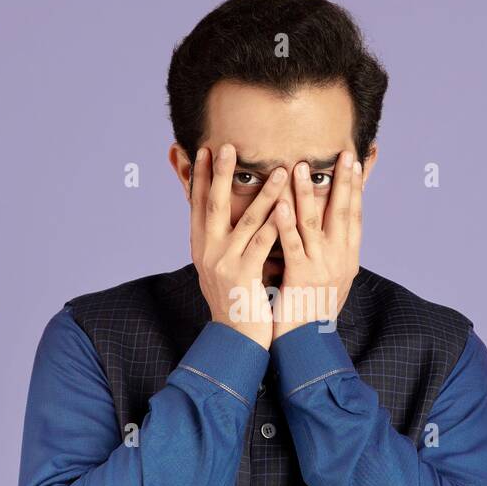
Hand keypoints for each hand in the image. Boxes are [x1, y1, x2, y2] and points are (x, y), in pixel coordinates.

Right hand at [189, 143, 287, 349]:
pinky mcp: (243, 277)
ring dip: (264, 193)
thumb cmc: (234, 301)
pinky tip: (288, 208)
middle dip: (219, 174)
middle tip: (226, 147)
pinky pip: (262, 244)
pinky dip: (276, 224)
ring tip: (281, 170)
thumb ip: (221, 242)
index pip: (198, 205)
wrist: (235, 339)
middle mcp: (207, 252)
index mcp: (201, 248)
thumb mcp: (219, 268)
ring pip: (246, 221)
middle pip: (213, 206)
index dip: (199, 177)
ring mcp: (223, 264)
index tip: (202, 151)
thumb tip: (222, 216)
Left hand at [270, 149, 362, 338]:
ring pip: (316, 223)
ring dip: (309, 193)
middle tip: (345, 153)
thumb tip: (334, 236)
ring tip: (301, 166)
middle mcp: (340, 261)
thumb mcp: (330, 282)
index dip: (357, 189)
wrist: (308, 347)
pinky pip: (294, 245)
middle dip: (344, 182)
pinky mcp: (302, 278)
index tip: (357, 163)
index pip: (355, 217)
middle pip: (344, 213)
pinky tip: (281, 204)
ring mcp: (322, 268)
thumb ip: (331, 256)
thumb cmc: (313, 315)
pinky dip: (287, 222)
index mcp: (348, 260)